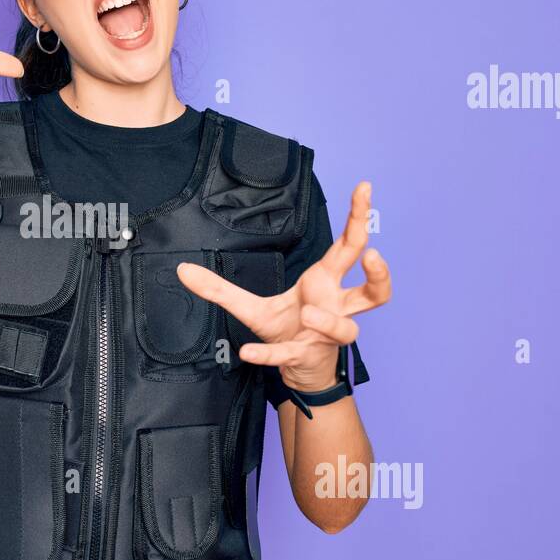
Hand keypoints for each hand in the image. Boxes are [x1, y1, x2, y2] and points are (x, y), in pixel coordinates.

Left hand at [176, 181, 391, 391]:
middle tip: (371, 252)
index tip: (363, 187)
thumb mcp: (249, 307)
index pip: (350, 245)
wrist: (297, 372)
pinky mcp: (305, 357)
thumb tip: (181, 270)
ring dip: (329, 321)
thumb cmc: (286, 330)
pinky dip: (268, 354)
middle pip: (373, 289)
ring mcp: (326, 336)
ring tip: (307, 315)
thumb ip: (219, 288)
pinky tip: (247, 352)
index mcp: (325, 282)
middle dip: (378, 269)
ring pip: (348, 328)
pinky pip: (290, 354)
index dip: (358, 216)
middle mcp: (335, 308)